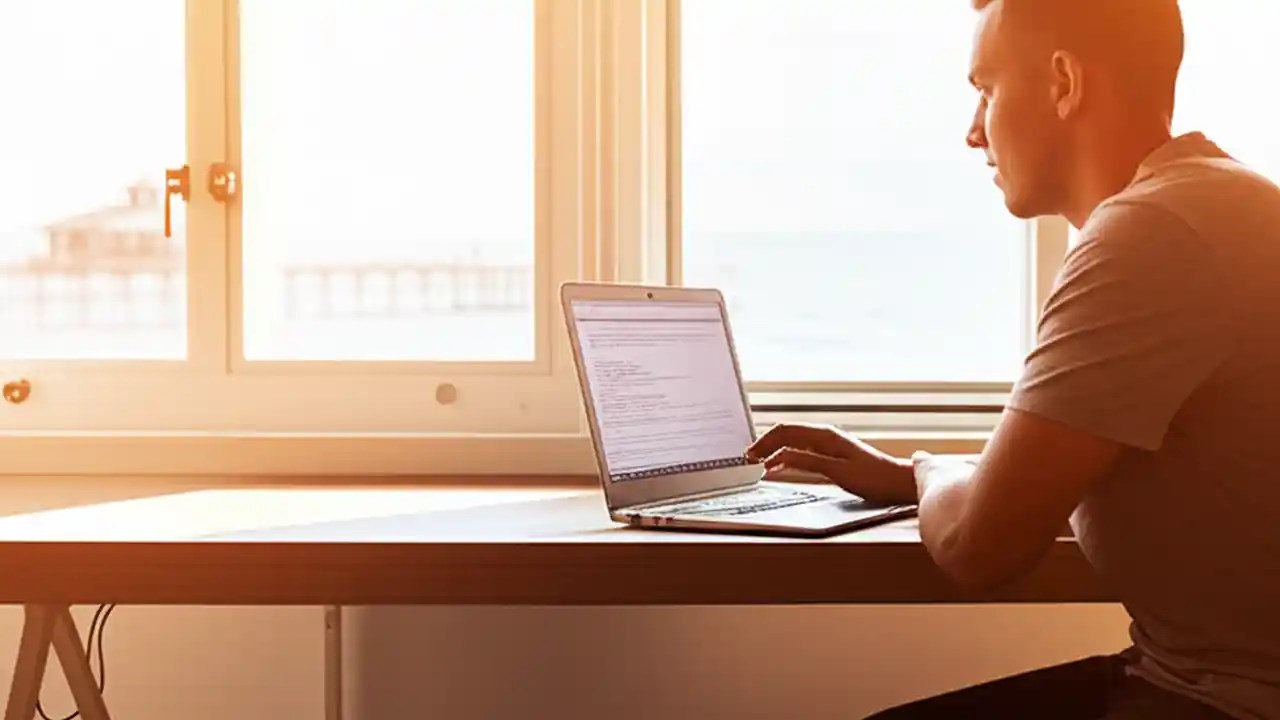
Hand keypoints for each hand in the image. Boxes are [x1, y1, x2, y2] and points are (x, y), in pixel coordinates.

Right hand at [745, 423, 917, 504]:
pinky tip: (779, 466)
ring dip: (774, 449)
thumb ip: (808, 462)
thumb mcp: (838, 472)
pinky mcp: (830, 454)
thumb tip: (780, 455)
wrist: (897, 481)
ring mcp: (827, 444)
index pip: (785, 431)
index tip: (750, 455)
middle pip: (786, 433)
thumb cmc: (874, 477)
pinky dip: (786, 456)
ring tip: (758, 462)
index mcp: (824, 435)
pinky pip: (801, 450)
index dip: (765, 442)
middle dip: (765, 443)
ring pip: (792, 441)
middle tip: (748, 458)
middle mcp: (824, 435)